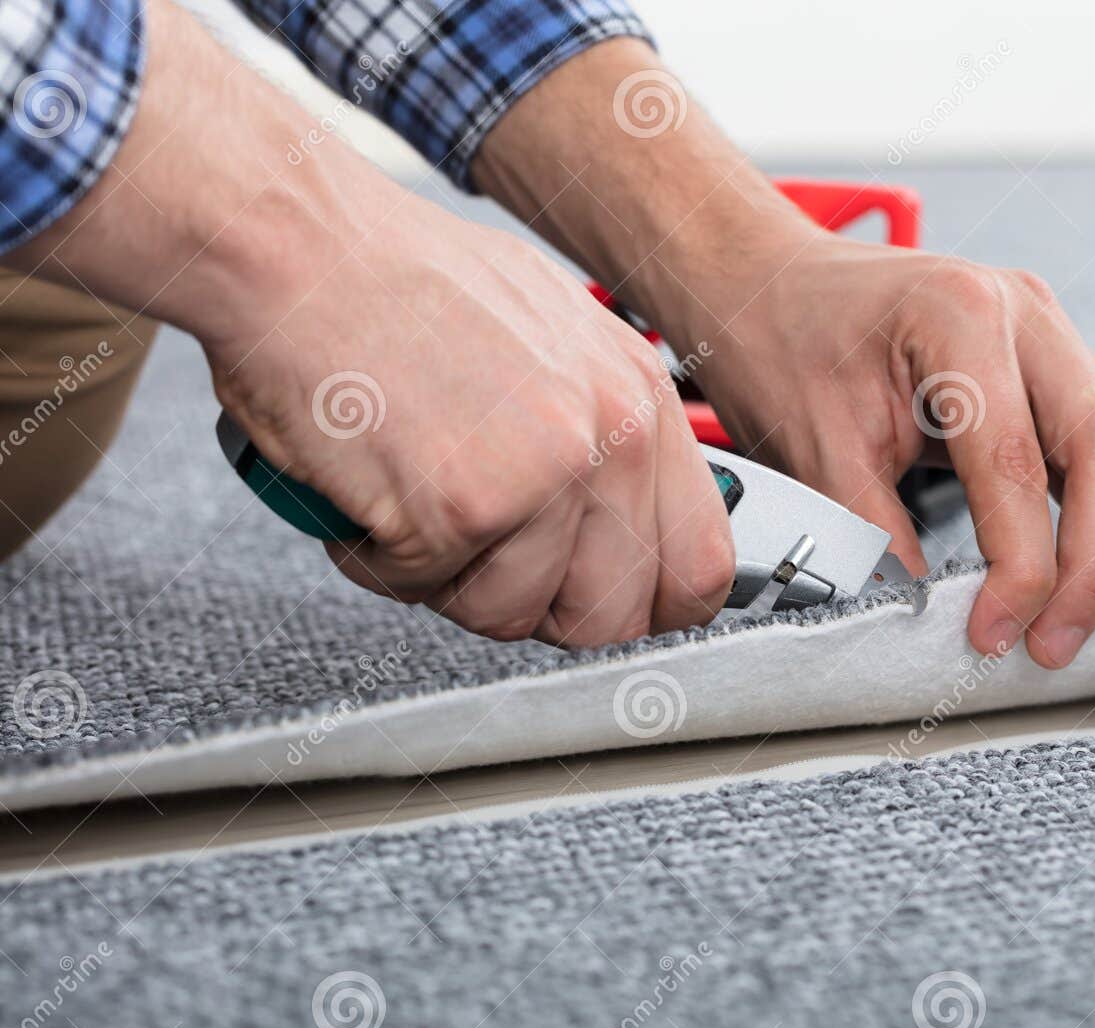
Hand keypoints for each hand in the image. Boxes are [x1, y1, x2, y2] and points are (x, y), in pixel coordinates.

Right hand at [207, 199, 734, 644]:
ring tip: (410, 495)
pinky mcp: (461, 505)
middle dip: (535, 608)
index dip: (643, 606)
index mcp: (642, 397)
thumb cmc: (398, 281)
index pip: (698, 565)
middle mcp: (611, 436)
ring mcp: (543, 475)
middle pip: (611, 617)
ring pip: (511, 616)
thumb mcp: (551, 338)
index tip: (594, 599)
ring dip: (447, 580)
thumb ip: (600, 433)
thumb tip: (623, 525)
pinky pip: (423, 590)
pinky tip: (366, 486)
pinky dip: (378, 558)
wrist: (296, 243)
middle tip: (479, 557)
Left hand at [472, 38, 1094, 668]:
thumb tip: (934, 623)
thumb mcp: (814, 448)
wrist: (765, 279)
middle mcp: (1027, 313)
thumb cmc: (782, 345)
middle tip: (1071, 645)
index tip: (1000, 634)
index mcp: (961, 316)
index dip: (1023, 568)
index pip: (1018, 464)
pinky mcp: (1058, 363)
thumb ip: (877, 534)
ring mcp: (1052, 332)